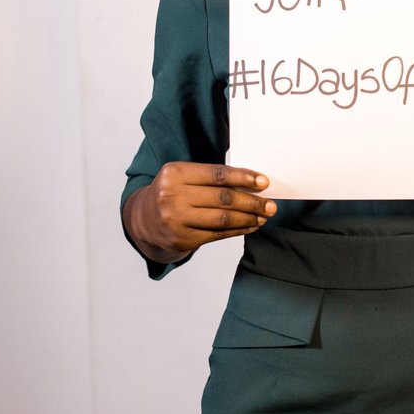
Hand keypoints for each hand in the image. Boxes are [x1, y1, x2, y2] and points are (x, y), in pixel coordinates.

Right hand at [123, 162, 276, 262]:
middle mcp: (172, 196)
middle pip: (222, 198)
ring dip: (248, 218)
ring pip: (222, 219)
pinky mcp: (181, 239)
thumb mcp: (182, 176)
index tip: (264, 182)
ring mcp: (175, 220)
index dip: (243, 178)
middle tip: (271, 205)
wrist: (143, 219)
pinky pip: (217, 235)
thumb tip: (251, 183)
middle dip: (251, 202)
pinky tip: (251, 226)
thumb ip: (210, 177)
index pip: (216, 174)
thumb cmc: (172, 192)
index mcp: (174, 173)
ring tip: (264, 216)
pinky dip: (238, 230)